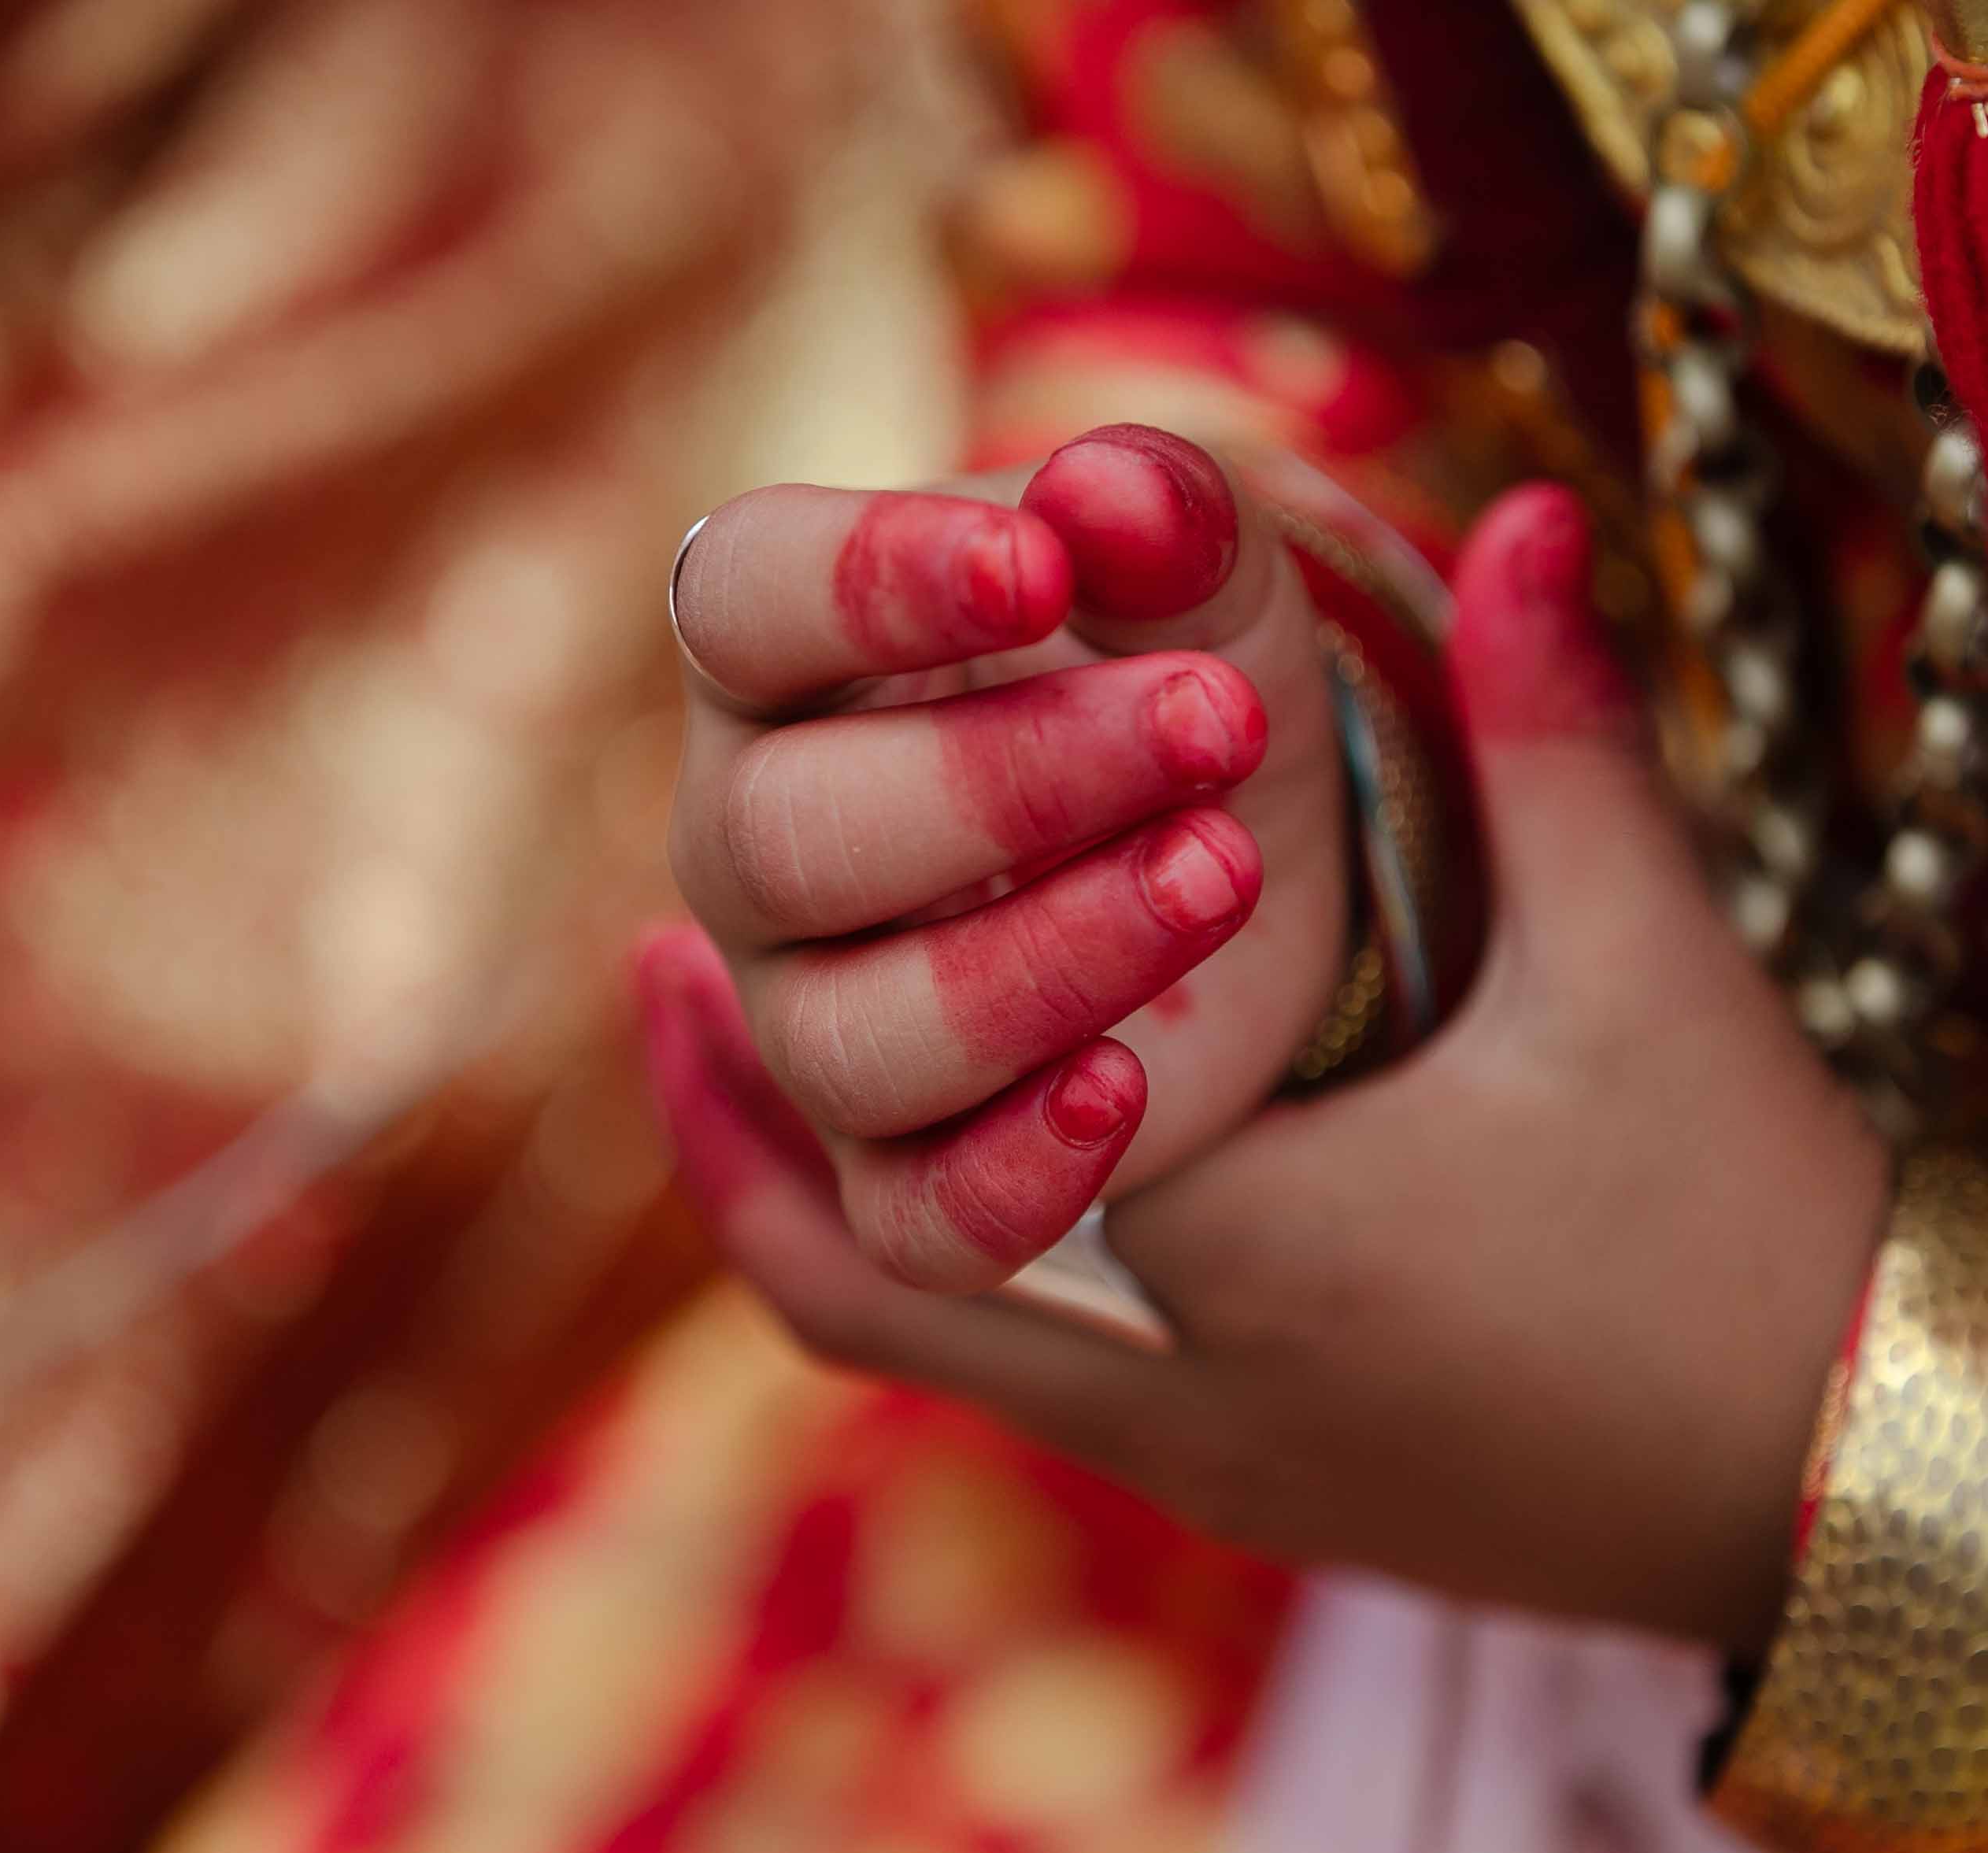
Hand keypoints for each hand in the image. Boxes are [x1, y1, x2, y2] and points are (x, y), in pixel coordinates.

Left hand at [640, 486, 1888, 1648]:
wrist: (1864, 1509)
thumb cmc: (1752, 1248)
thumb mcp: (1650, 981)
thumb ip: (1557, 746)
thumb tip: (1521, 515)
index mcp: (1239, 1238)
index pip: (977, 1079)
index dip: (882, 955)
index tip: (775, 849)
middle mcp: (1175, 1390)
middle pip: (860, 1268)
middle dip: (743, 1123)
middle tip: (661, 973)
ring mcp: (1208, 1469)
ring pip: (931, 1356)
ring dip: (832, 1202)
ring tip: (749, 1062)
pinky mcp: (1264, 1497)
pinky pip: (1032, 1392)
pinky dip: (962, 1274)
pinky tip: (995, 1170)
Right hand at [663, 425, 1347, 1292]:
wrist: (1250, 842)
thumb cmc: (1178, 671)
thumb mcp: (1208, 581)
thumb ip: (1168, 519)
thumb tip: (1113, 492)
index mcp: (786, 656)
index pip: (738, 598)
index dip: (867, 580)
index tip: (1038, 563)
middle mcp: (761, 846)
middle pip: (783, 839)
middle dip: (1005, 783)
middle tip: (1213, 721)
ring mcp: (819, 1022)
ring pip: (853, 1040)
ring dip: (1048, 960)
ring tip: (1221, 870)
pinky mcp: (917, 1171)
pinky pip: (913, 1225)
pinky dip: (1015, 1173)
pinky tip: (1127, 1088)